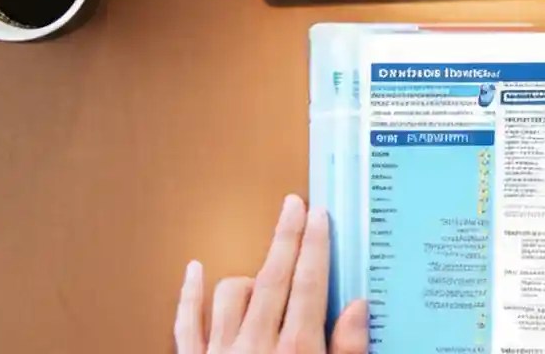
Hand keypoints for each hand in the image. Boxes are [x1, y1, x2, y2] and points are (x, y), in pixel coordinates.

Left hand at [174, 195, 367, 353]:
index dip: (315, 246)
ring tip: (264, 277)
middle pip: (273, 278)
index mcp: (297, 350)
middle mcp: (258, 344)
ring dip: (249, 279)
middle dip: (286, 237)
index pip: (309, 285)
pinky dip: (190, 294)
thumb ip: (347, 350)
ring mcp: (220, 352)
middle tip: (294, 205)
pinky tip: (195, 271)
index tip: (318, 216)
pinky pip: (186, 321)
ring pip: (231, 293)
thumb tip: (358, 308)